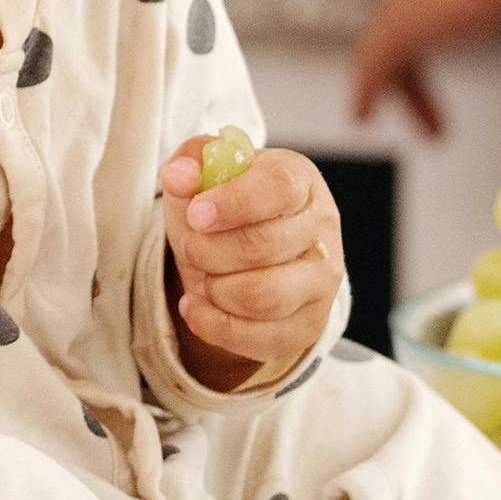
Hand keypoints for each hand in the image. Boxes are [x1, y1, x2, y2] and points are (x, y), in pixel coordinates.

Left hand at [161, 137, 342, 388]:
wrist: (244, 255)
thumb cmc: (226, 206)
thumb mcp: (206, 174)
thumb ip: (192, 161)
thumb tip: (178, 176)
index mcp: (301, 180)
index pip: (279, 187)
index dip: (233, 202)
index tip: (196, 214)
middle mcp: (322, 229)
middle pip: (264, 246)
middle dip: (209, 250)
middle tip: (190, 246)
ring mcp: (322, 281)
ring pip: (263, 297)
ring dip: (215, 289)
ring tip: (202, 276)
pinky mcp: (309, 325)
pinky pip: (259, 338)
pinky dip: (215, 326)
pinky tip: (196, 307)